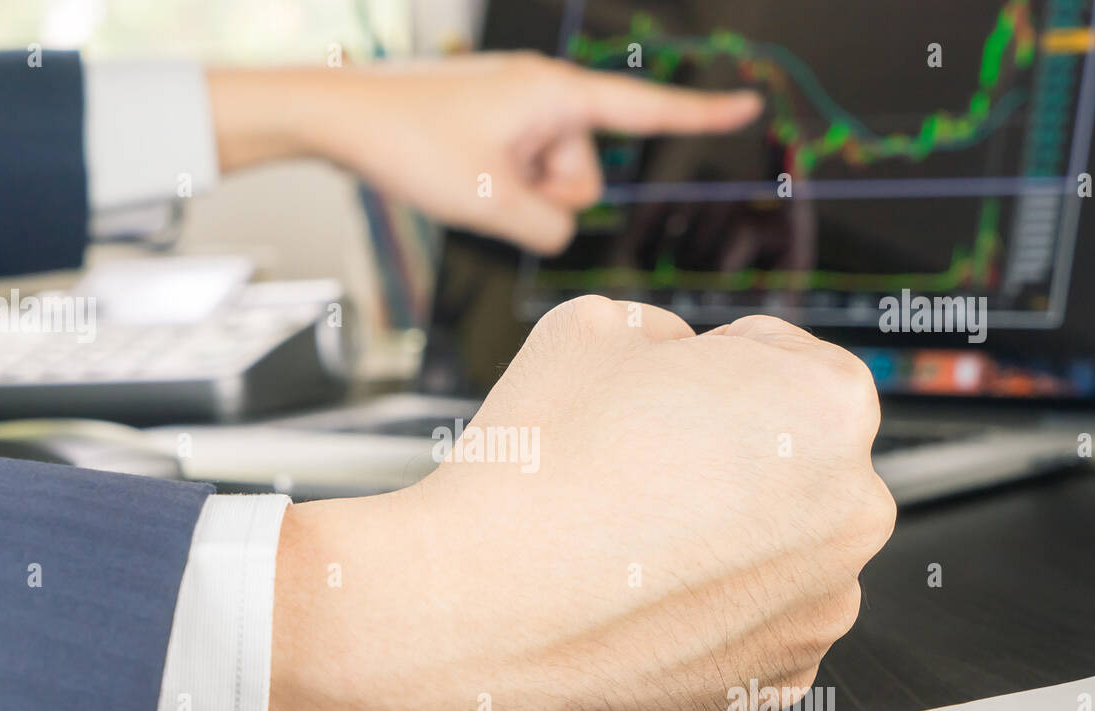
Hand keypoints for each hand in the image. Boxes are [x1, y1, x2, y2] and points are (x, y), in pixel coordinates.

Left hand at [208, 54, 761, 253]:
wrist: (342, 117)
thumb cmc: (412, 145)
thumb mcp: (491, 203)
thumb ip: (548, 229)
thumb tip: (559, 230)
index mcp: (558, 96)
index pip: (647, 108)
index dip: (703, 111)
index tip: (751, 103)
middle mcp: (545, 96)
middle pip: (586, 175)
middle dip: (547, 196)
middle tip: (489, 185)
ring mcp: (517, 111)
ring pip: (550, 182)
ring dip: (516, 196)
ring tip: (467, 180)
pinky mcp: (493, 126)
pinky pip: (519, 173)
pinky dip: (498, 187)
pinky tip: (459, 176)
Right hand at [261, 298, 895, 710]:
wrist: (472, 617)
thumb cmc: (534, 475)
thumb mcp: (592, 327)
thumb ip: (663, 332)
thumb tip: (673, 364)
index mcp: (825, 408)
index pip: (788, 362)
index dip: (712, 369)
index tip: (663, 398)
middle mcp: (850, 513)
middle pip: (791, 458)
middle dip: (728, 452)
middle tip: (638, 465)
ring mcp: (820, 607)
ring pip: (776, 545)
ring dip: (723, 533)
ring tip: (629, 536)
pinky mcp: (776, 679)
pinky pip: (753, 619)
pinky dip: (709, 606)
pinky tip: (639, 594)